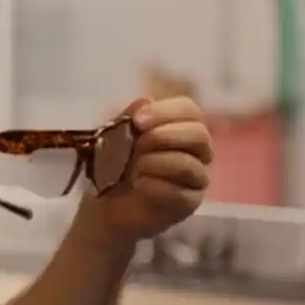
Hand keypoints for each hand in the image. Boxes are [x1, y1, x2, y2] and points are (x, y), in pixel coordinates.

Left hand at [73, 97, 213, 247]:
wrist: (105, 203)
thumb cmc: (114, 165)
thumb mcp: (114, 137)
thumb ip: (128, 119)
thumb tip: (146, 100)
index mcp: (179, 128)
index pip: (189, 110)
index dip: (165, 111)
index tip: (137, 121)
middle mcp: (195, 152)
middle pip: (199, 134)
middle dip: (164, 136)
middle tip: (138, 145)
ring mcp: (195, 179)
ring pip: (191, 165)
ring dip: (157, 163)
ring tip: (134, 168)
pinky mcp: (189, 204)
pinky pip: (182, 193)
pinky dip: (156, 187)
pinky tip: (139, 184)